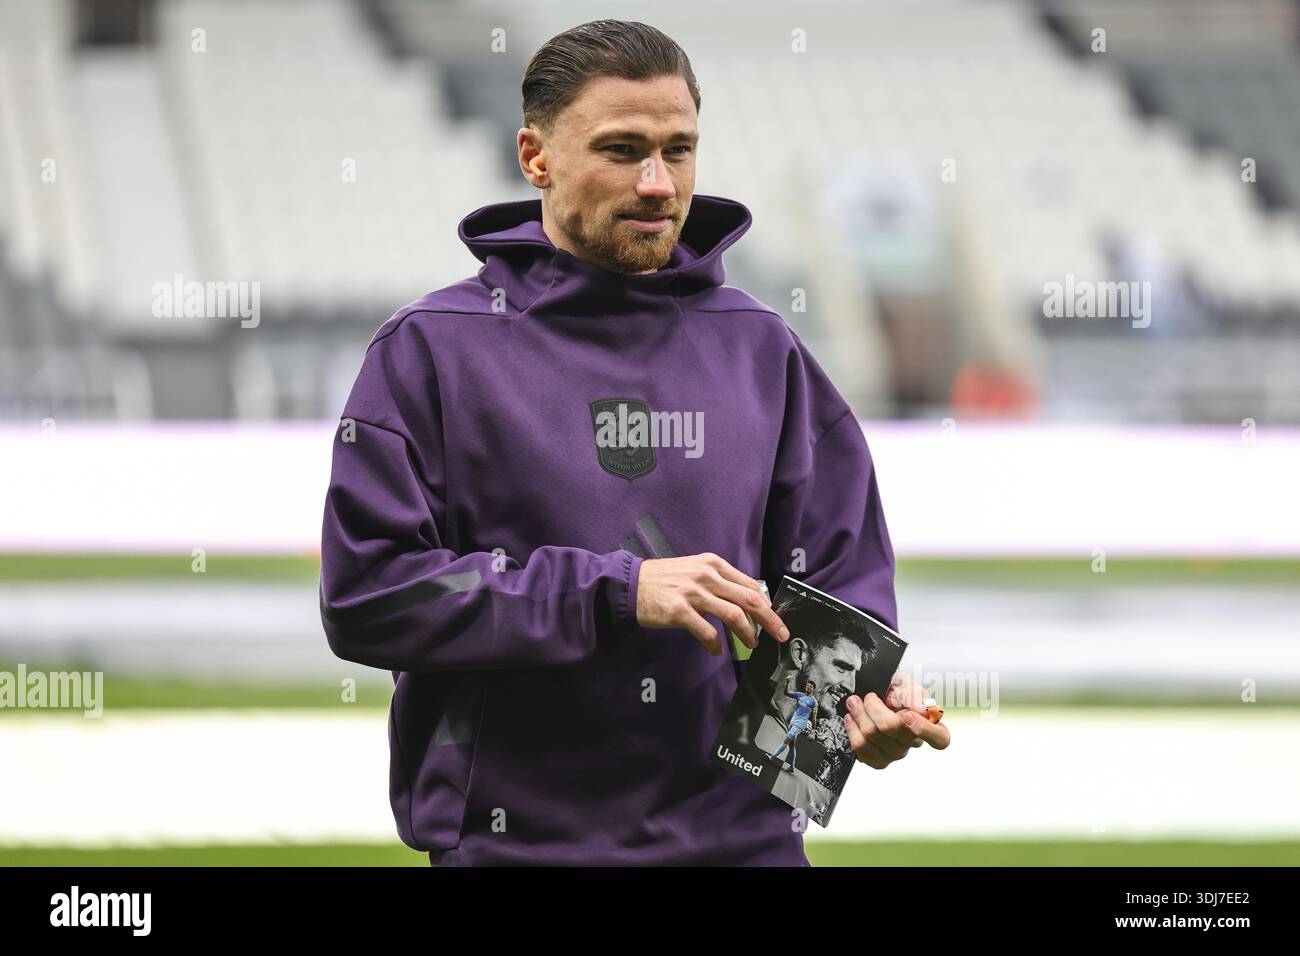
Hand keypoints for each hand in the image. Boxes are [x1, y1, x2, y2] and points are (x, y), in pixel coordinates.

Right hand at [635, 553, 789, 655]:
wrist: (631, 583)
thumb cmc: (664, 579)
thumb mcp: (695, 570)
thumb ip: (718, 581)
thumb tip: (745, 599)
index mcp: (713, 564)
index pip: (750, 585)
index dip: (767, 604)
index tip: (774, 618)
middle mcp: (707, 576)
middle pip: (750, 599)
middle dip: (770, 620)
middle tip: (781, 635)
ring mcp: (693, 593)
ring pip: (734, 615)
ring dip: (748, 634)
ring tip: (752, 645)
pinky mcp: (680, 611)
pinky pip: (707, 631)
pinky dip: (716, 644)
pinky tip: (717, 650)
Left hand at [842, 686, 950, 769]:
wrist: (878, 701)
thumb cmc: (896, 694)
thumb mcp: (907, 684)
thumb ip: (912, 693)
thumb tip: (917, 708)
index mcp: (930, 725)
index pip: (940, 738)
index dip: (924, 729)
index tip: (907, 714)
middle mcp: (914, 742)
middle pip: (892, 728)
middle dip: (873, 707)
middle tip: (868, 697)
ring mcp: (897, 753)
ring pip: (871, 735)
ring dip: (859, 715)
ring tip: (854, 703)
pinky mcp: (879, 761)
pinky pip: (861, 748)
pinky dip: (852, 729)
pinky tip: (851, 719)